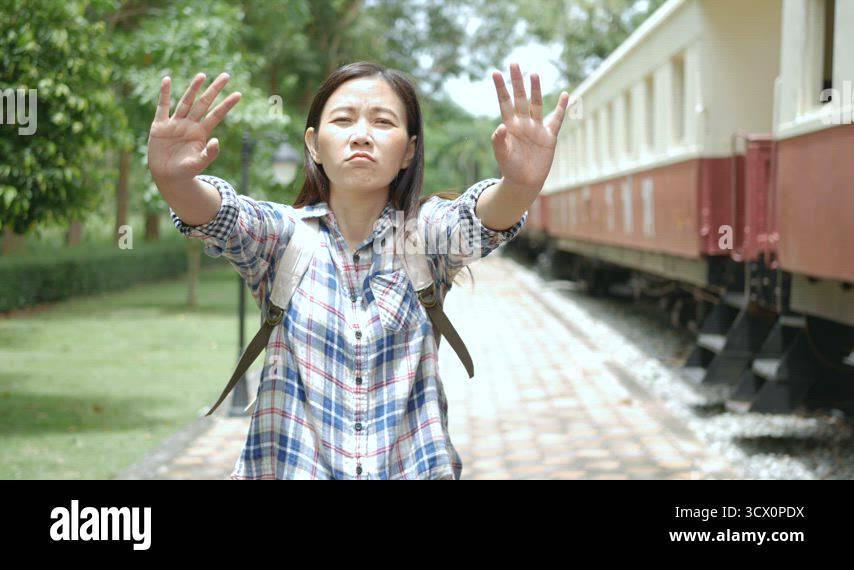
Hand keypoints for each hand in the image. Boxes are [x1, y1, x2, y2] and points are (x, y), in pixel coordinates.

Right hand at [146, 72, 240, 185]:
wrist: (168, 176)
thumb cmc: (186, 171)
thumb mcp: (199, 163)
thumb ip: (210, 153)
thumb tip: (217, 140)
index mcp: (201, 133)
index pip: (216, 115)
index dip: (226, 105)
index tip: (238, 94)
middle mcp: (190, 125)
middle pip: (204, 103)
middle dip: (214, 90)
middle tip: (226, 75)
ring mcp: (175, 124)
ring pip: (185, 102)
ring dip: (193, 88)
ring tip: (202, 75)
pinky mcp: (160, 126)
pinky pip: (162, 107)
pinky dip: (164, 94)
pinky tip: (167, 80)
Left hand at [491, 63, 568, 192]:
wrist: (524, 181)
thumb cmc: (510, 168)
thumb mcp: (501, 155)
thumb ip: (498, 140)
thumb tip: (502, 125)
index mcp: (510, 125)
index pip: (504, 102)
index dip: (500, 88)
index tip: (495, 72)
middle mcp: (523, 122)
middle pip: (520, 97)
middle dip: (517, 81)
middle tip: (514, 63)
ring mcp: (537, 128)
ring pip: (536, 104)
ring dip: (535, 89)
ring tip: (534, 74)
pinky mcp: (549, 136)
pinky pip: (556, 119)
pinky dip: (561, 108)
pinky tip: (565, 95)